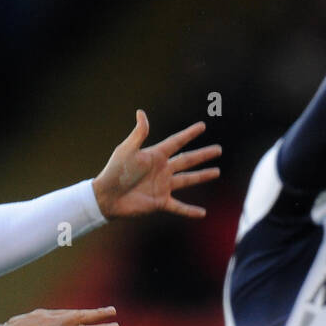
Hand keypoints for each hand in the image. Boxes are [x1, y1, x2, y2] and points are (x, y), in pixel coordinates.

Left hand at [91, 111, 220, 219]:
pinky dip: (190, 211)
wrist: (107, 196)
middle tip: (218, 149)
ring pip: (188, 179)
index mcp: (155, 155)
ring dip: (202, 176)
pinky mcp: (160, 202)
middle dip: (203, 155)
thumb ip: (138, 134)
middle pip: (187, 160)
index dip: (189, 134)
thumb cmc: (115, 171)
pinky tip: (202, 213)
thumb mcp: (127, 149)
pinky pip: (179, 207)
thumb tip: (141, 113)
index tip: (202, 126)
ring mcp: (163, 186)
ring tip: (217, 172)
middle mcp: (162, 169)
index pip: (176, 142)